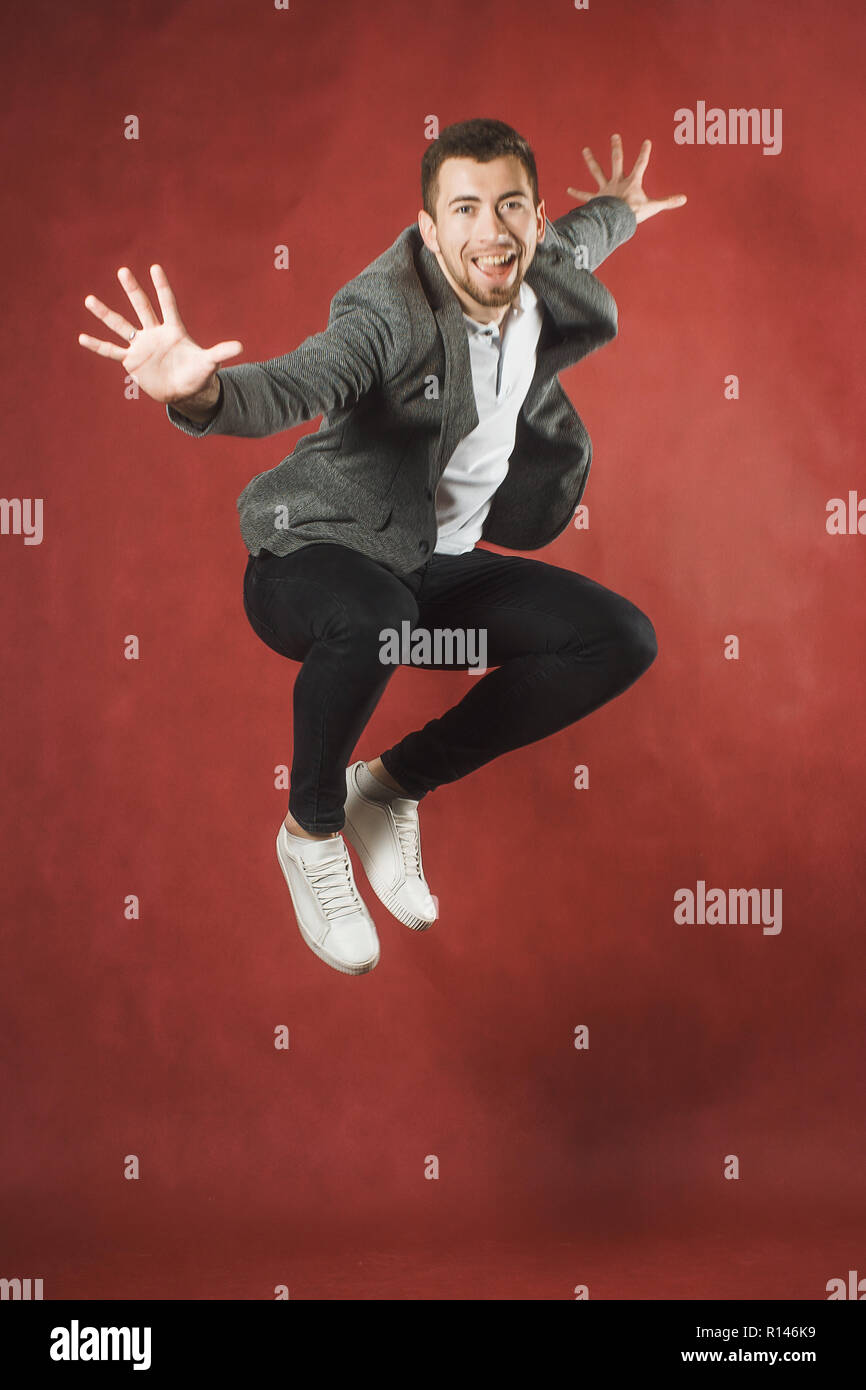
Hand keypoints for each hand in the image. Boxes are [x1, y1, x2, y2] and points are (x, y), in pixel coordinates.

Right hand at [77, 263, 242, 404]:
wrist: (184, 391)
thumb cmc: (197, 375)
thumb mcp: (209, 364)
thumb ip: (220, 353)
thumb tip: (241, 347)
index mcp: (173, 330)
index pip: (167, 304)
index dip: (162, 287)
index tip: (155, 268)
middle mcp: (154, 333)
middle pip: (142, 308)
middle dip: (133, 290)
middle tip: (123, 271)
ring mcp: (141, 346)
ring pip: (121, 325)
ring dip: (105, 314)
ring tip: (89, 300)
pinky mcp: (132, 361)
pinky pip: (111, 351)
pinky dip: (98, 346)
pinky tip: (82, 338)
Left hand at [567, 133, 686, 224]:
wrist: (616, 220)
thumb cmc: (634, 213)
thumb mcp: (653, 207)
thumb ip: (668, 202)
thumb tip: (684, 199)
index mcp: (632, 182)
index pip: (641, 164)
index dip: (644, 153)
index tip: (646, 141)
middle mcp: (617, 182)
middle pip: (617, 161)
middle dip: (616, 148)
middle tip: (614, 136)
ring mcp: (605, 189)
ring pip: (597, 171)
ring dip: (591, 160)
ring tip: (585, 150)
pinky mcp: (596, 199)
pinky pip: (585, 196)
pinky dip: (577, 194)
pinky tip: (568, 191)